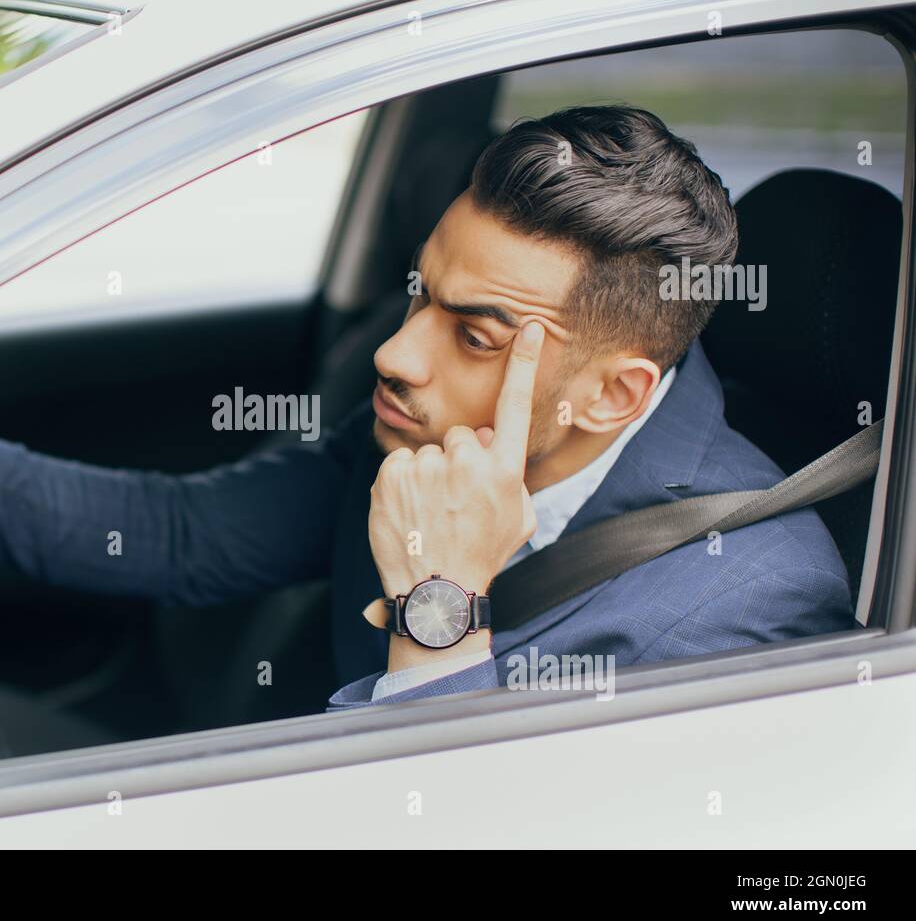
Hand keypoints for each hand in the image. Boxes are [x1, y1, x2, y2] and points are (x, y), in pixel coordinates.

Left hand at [367, 321, 544, 667]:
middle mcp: (468, 462)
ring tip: (430, 514)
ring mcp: (428, 468)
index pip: (515, 405)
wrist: (438, 593)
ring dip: (426, 476)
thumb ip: (509, 474)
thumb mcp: (518, 518)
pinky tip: (409, 513)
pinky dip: (400, 484)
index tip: (528, 327)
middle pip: (459, 436)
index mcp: (504, 470)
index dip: (523, 364)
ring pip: (427, 453)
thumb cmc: (482, 555)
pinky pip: (398, 463)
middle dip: (455, 460)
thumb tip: (485, 444)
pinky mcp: (392, 476)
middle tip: (453, 502)